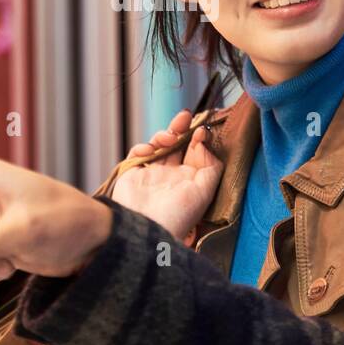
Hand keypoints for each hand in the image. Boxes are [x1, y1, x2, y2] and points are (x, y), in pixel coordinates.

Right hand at [112, 111, 221, 240]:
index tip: (201, 131)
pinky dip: (143, 147)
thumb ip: (210, 166)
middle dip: (181, 128)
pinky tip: (150, 150)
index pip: (195, 152)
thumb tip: (203, 143)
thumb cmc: (178, 215)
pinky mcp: (132, 174)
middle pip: (177, 144)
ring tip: (169, 136)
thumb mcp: (204, 191)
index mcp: (189, 181)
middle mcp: (171, 176)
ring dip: (164, 135)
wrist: (147, 229)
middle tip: (186, 115)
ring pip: (158, 145)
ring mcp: (151, 174)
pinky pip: (137, 153)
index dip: (198, 138)